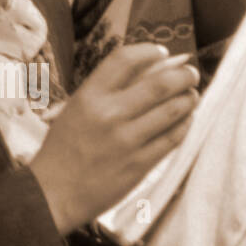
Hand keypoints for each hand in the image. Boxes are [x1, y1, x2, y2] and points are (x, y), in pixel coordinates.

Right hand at [31, 43, 199, 235]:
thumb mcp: (76, 110)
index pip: (126, 59)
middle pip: (160, 83)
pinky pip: (173, 138)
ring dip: (189, 98)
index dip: (150, 52)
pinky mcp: (139, 164)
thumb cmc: (64, 148)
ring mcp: (126, 140)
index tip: (163, 53)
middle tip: (191, 74)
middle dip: (184, 75)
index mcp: (88, 96)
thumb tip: (152, 68)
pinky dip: (185, 124)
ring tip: (191, 96)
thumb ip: (108, 90)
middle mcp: (109, 114)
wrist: (54, 194)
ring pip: (173, 110)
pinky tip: (185, 120)